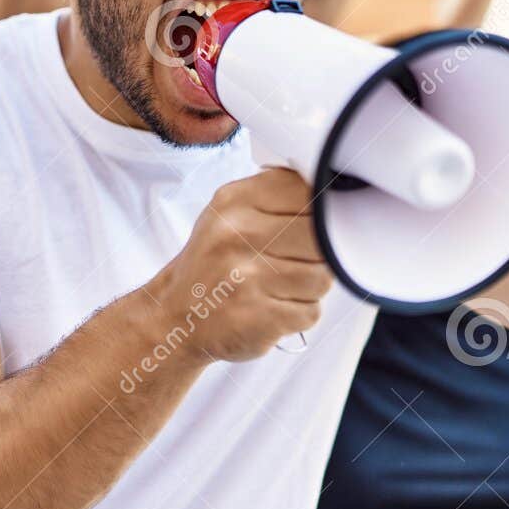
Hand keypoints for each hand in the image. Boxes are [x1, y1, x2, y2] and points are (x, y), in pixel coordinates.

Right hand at [149, 168, 332, 362]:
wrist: (174, 316)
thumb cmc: (213, 262)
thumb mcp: (229, 213)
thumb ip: (277, 195)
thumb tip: (333, 190)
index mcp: (235, 202)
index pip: (310, 195)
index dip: (321, 215)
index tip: (311, 227)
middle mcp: (238, 235)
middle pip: (322, 238)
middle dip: (317, 254)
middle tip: (293, 262)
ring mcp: (247, 279)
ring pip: (322, 278)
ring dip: (309, 287)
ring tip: (280, 287)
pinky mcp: (259, 318)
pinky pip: (311, 312)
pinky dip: (298, 314)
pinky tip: (273, 308)